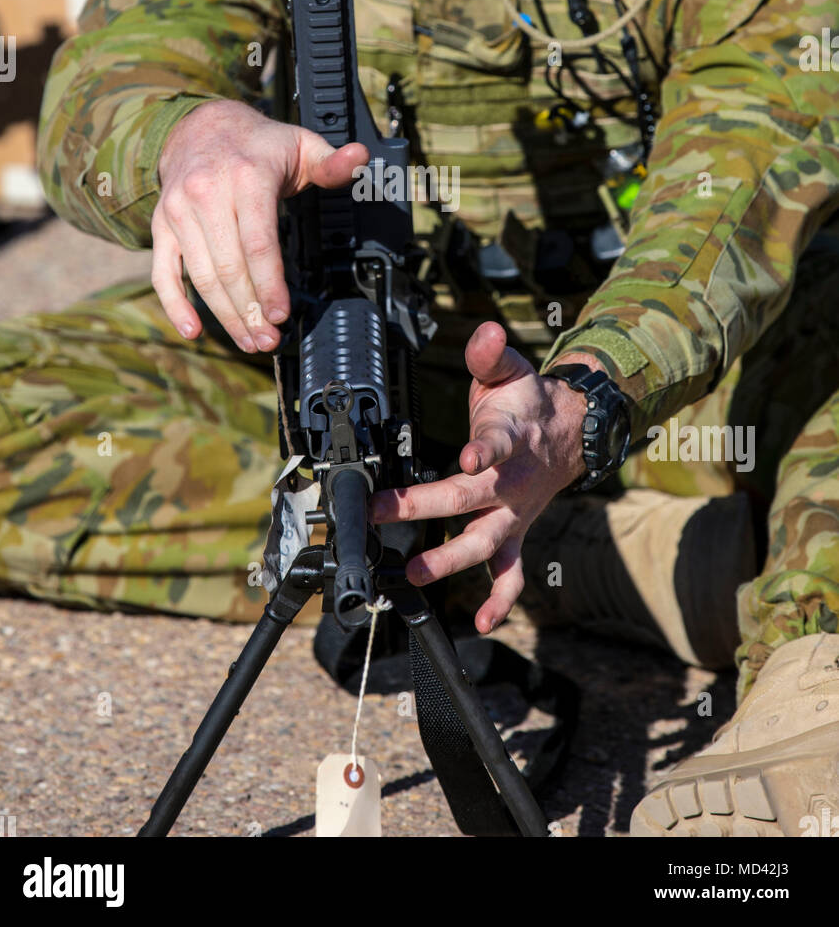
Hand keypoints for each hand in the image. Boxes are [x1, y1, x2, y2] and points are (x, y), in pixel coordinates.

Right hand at [151, 98, 367, 352]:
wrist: (199, 127)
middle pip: (229, 266)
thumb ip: (332, 162)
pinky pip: (162, 270)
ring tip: (248, 340)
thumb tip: (359, 158)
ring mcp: (179, 211)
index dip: (269, 283)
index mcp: (247, 177)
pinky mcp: (161, 224)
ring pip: (200, 275)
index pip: (258, 242)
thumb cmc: (258, 146)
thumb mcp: (301, 146)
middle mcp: (206, 193)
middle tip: (269, 339)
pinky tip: (192, 330)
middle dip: (250, 310)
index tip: (281, 315)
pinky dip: (175, 304)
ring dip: (224, 315)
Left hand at [371, 323, 599, 633]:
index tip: (469, 455)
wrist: (569, 434)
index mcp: (510, 439)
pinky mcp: (515, 532)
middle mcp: (511, 482)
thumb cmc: (527, 404)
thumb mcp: (509, 370)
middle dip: (424, 507)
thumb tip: (486, 331)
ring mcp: (513, 513)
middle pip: (469, 499)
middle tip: (383, 512)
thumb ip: (491, 353)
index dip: (484, 449)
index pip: (497, 444)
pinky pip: (511, 574)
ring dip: (451, 561)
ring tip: (415, 574)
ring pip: (485, 544)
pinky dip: (499, 599)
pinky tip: (479, 621)